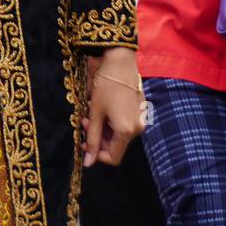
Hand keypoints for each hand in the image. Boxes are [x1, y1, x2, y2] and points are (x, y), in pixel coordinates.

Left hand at [82, 46, 143, 166]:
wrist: (120, 62)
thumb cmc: (105, 86)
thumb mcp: (95, 113)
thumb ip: (92, 139)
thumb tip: (87, 163)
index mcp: (126, 131)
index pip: (112, 157)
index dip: (97, 154)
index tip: (84, 141)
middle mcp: (137, 129)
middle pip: (116, 145)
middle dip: (98, 138)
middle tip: (85, 122)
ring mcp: (140, 120)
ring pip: (119, 135)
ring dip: (104, 128)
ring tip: (92, 113)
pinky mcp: (140, 112)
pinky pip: (125, 124)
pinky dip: (112, 122)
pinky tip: (104, 108)